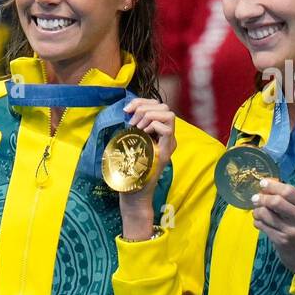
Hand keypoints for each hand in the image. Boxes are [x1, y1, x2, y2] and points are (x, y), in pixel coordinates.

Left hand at [117, 97, 176, 238]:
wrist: (132, 192)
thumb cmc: (128, 169)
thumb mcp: (127, 142)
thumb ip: (131, 127)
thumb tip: (125, 110)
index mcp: (158, 131)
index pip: (157, 105)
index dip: (141, 102)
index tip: (126, 110)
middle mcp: (167, 136)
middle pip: (164, 107)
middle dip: (144, 108)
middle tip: (131, 123)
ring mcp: (168, 143)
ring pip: (169, 114)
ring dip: (148, 116)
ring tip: (136, 128)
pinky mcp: (166, 152)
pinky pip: (167, 129)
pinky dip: (153, 126)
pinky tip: (142, 134)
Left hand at [251, 178, 294, 274]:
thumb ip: (288, 198)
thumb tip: (266, 185)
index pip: (288, 191)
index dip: (272, 186)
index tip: (262, 183)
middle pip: (276, 202)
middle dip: (262, 198)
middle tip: (255, 198)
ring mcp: (291, 231)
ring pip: (265, 214)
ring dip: (257, 211)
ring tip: (257, 212)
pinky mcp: (281, 241)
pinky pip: (262, 226)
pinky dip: (257, 221)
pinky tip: (259, 221)